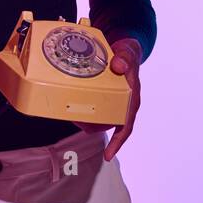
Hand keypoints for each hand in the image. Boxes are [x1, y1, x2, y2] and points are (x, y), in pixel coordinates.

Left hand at [78, 37, 142, 160]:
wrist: (125, 48)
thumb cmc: (128, 54)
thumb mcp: (128, 53)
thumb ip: (125, 58)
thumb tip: (120, 66)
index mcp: (131, 99)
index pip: (126, 125)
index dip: (118, 141)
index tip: (108, 154)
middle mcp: (122, 104)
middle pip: (108, 124)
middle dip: (92, 126)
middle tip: (75, 121)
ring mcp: (112, 102)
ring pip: (99, 118)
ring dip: (85, 118)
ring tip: (70, 113)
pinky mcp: (103, 97)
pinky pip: (93, 108)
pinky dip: (83, 109)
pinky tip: (71, 105)